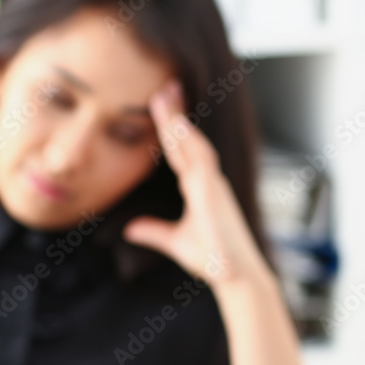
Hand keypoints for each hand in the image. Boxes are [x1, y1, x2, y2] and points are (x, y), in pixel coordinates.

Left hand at [122, 80, 269, 288]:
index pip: (180, 152)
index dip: (171, 129)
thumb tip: (131, 229)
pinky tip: (177, 128)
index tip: (161, 105)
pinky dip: (190, 144)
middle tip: (163, 87)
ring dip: (180, 122)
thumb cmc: (212, 259)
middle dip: (175, 114)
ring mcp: (213, 186)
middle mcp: (207, 181)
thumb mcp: (174, 241)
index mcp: (199, 188)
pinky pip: (201, 162)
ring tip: (166, 97)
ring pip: (194, 145)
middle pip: (188, 141)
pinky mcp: (215, 195)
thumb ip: (154, 232)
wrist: (233, 277)